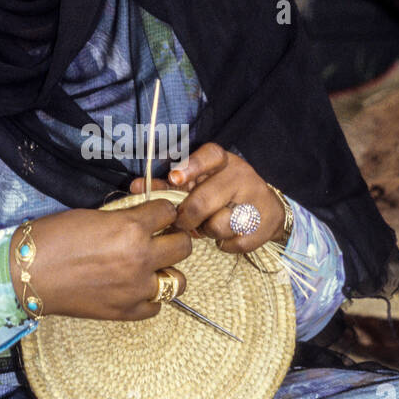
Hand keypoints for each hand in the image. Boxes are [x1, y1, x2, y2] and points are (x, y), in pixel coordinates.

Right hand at [9, 201, 191, 320]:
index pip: (170, 212)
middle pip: (184, 246)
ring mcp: (136, 288)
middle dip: (174, 239)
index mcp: (131, 227)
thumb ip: (123, 218)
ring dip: (168, 272)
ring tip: (151, 269)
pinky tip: (134, 289)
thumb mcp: (93, 216)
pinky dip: (149, 298)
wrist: (28, 273)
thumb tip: (142, 219)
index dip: (164, 212)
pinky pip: (156, 306)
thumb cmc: (53, 239)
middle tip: (160, 241)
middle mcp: (140, 257)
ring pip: (178, 281)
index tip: (159, 215)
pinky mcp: (127, 311)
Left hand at [129, 143, 282, 252]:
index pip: (210, 155)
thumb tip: (134, 187)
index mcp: (223, 161)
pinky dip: (224, 243)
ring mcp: (255, 200)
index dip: (191, 166)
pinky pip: (232, 242)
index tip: (174, 178)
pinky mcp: (264, 225)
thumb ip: (168, 185)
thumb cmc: (219, 194)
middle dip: (187, 216)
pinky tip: (228, 234)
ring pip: (217, 225)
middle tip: (183, 222)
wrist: (264, 210)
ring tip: (211, 224)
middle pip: (203, 200)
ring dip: (208, 231)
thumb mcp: (197, 183)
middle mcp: (241, 175)